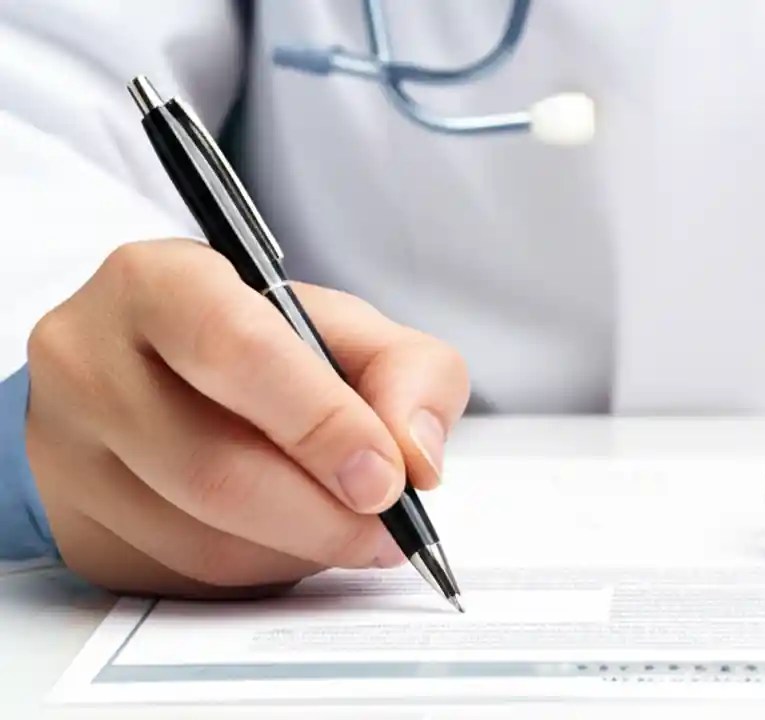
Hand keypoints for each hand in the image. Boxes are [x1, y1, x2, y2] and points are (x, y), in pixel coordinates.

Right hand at [24, 239, 469, 597]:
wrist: (160, 375)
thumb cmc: (263, 345)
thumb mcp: (348, 328)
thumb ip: (408, 372)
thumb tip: (414, 456)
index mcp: (159, 282)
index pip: (235, 350)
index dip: (321, 424)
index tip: (385, 478)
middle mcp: (90, 360)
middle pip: (214, 466)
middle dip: (323, 515)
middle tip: (387, 530)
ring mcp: (67, 450)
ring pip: (199, 539)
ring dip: (298, 552)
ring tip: (348, 531)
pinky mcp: (74, 524)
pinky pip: (181, 577)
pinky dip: (260, 571)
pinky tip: (290, 540)